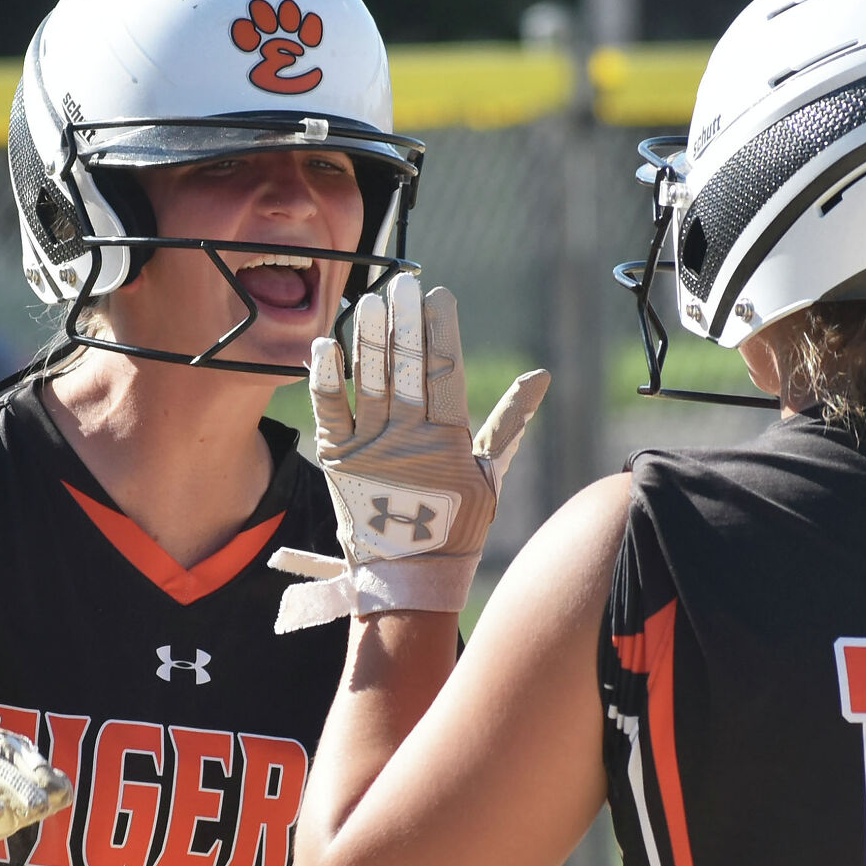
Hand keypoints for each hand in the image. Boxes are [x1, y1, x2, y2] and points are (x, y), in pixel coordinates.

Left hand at [272, 273, 548, 631]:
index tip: (439, 295)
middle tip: (403, 284)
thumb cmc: (455, 528)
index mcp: (449, 442)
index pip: (446, 372)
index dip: (443, 330)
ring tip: (369, 299)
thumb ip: (510, 421)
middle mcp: (409, 440)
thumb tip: (540, 376)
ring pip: (369, 381)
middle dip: (405, 322)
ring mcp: (370, 449)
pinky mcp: (337, 460)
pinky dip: (325, 377)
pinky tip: (325, 343)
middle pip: (408, 368)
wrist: (406, 581)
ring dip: (368, 337)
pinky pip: (328, 410)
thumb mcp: (490, 476)